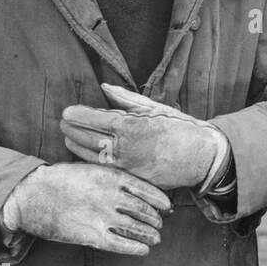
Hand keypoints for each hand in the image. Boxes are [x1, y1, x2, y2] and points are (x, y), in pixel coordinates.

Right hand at [1, 162, 172, 256]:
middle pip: (144, 211)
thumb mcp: (91, 169)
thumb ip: (113, 177)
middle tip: (160, 224)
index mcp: (112, 177)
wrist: (31, 194)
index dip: (160, 201)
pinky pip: (121, 244)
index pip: (147, 190)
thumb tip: (134, 186)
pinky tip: (143, 250)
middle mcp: (111, 197)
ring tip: (156, 238)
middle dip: (155, 219)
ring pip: (136, 229)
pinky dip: (136, 248)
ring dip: (149, 235)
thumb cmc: (61, 180)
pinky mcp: (91, 235)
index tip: (167, 207)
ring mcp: (102, 216)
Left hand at [60, 83, 223, 189]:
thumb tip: (104, 88)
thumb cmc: (180, 128)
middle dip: (71, 129)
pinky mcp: (131, 178)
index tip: (67, 112)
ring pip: (92, 156)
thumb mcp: (155, 108)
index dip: (77, 115)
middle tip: (64, 123)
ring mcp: (126, 166)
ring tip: (69, 137)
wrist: (201, 156)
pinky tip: (85, 154)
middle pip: (87, 138)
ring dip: (77, 145)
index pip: (94, 119)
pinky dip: (91, 160)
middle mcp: (126, 148)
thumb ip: (126, 99)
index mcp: (132, 126)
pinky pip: (104, 169)